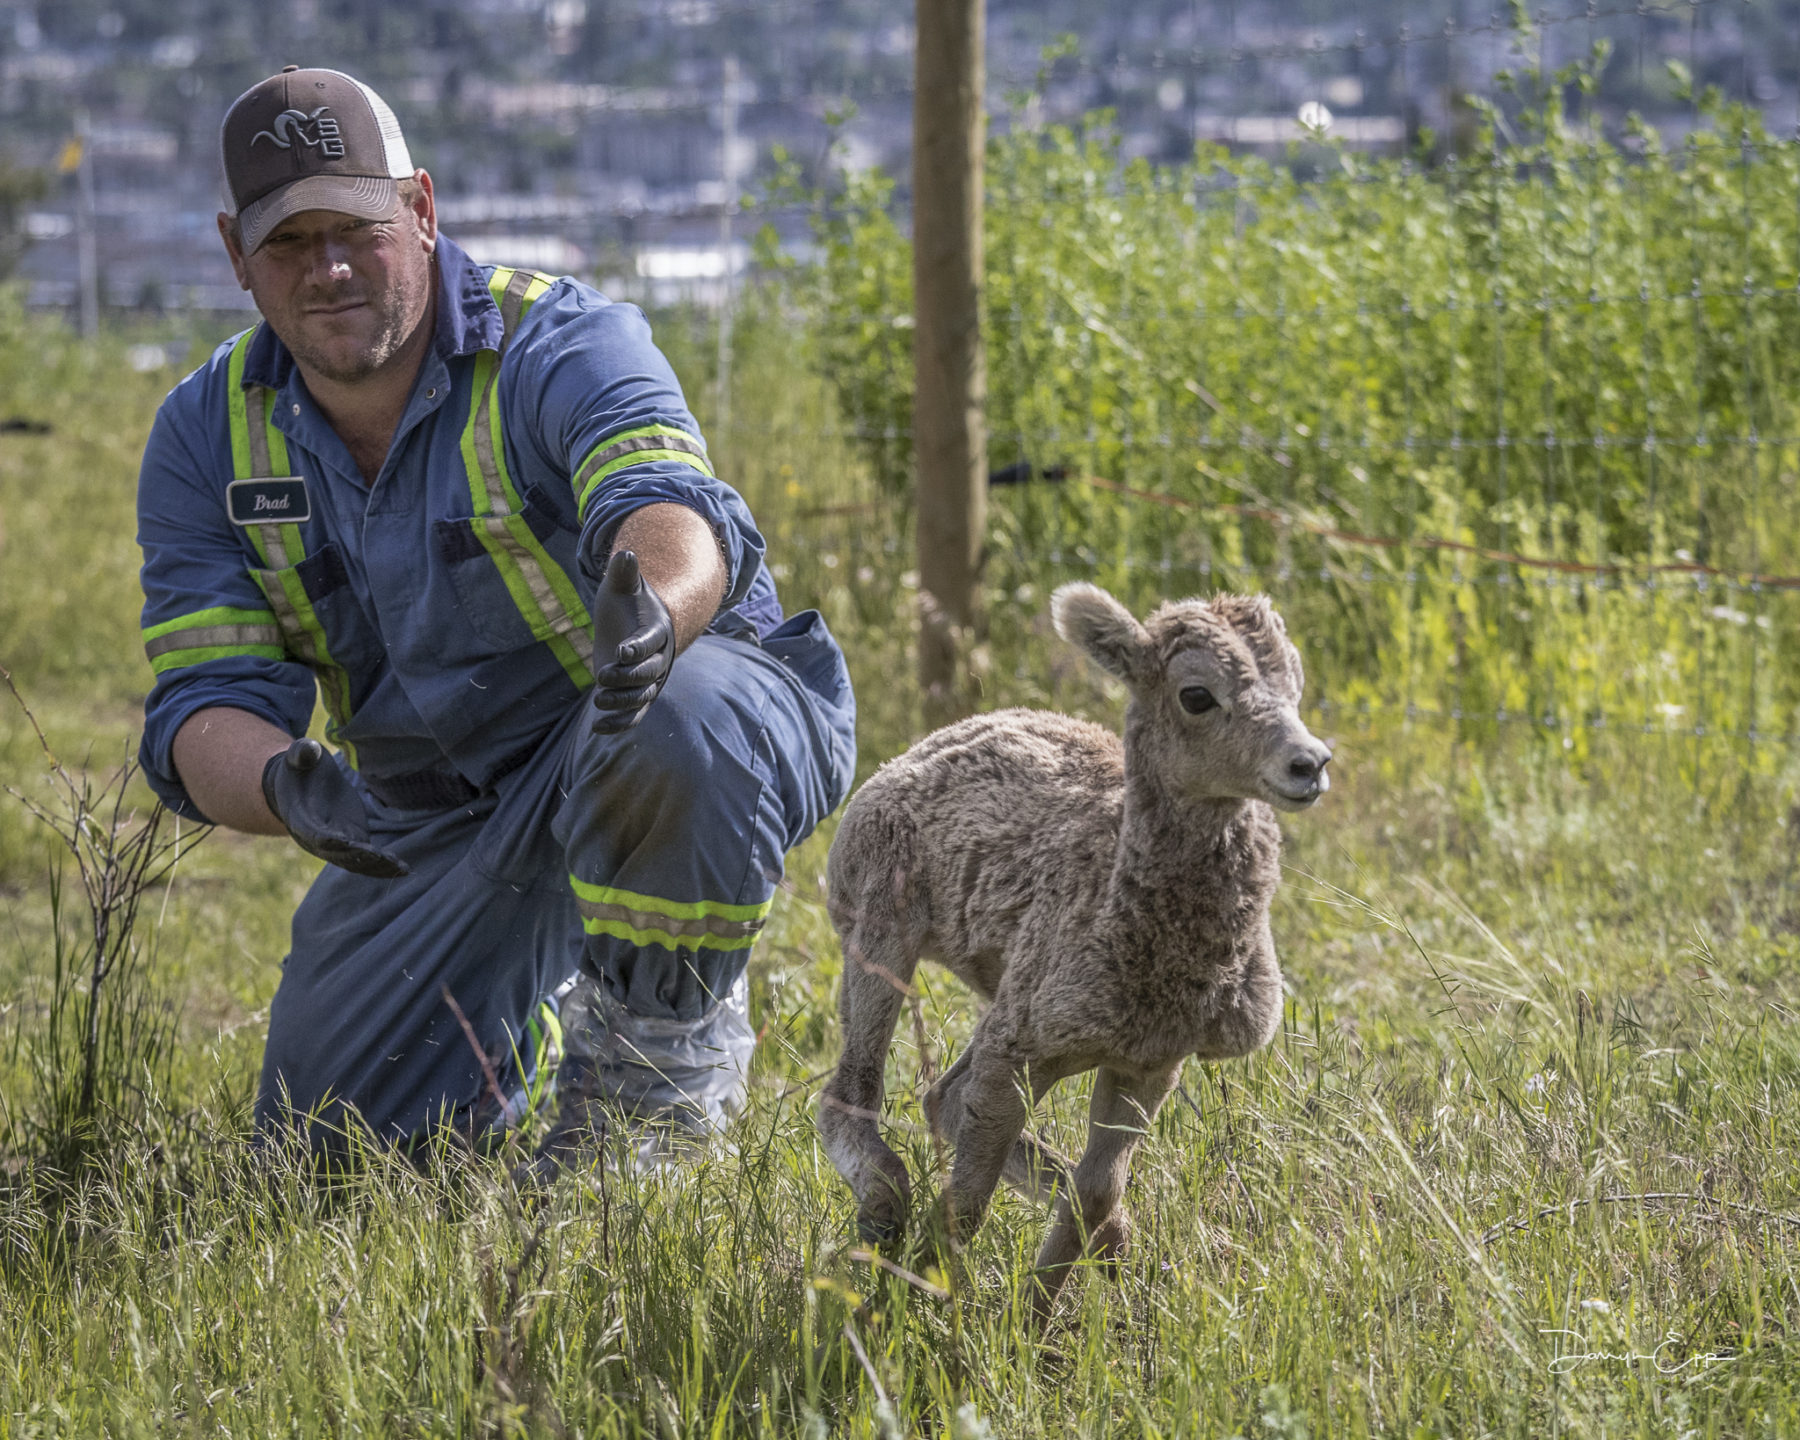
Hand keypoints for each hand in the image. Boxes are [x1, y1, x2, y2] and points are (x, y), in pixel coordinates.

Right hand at [260, 738, 409, 877]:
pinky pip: (366, 858)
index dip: (329, 839)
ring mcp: (336, 843)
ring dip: (376, 866)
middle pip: (338, 853)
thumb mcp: (299, 758)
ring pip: (355, 861)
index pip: (313, 833)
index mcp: (301, 819)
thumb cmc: (300, 768)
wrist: (300, 786)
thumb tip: (308, 748)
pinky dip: (383, 865)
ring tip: (400, 867)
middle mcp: (317, 838)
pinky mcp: (353, 840)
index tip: (347, 842)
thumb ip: (302, 754)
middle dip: (360, 857)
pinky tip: (403, 868)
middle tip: (382, 857)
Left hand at [590, 549, 675, 733]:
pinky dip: (618, 724)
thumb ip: (625, 573)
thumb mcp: (623, 586)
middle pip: (648, 673)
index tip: (620, 651)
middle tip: (601, 676)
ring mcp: (650, 680)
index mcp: (657, 632)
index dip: (637, 647)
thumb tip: (625, 554)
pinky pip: (633, 715)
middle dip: (626, 677)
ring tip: (598, 701)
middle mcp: (659, 659)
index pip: (650, 642)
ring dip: (621, 702)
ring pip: (641, 697)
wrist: (637, 624)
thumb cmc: (629, 602)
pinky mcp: (637, 696)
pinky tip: (597, 729)